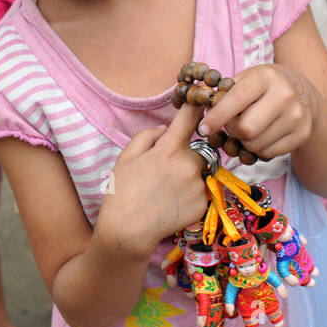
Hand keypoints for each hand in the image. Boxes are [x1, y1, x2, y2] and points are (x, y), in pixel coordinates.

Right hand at [95, 103, 209, 259]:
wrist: (128, 231)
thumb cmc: (122, 191)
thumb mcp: (127, 156)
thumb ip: (149, 136)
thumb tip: (166, 130)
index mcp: (170, 149)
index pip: (190, 118)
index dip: (198, 105)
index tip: (204, 96)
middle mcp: (189, 165)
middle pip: (202, 149)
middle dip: (190, 154)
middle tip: (168, 170)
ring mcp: (198, 186)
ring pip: (201, 172)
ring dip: (190, 175)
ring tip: (167, 190)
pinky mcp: (203, 204)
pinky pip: (201, 191)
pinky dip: (191, 194)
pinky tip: (172, 204)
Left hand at [199, 64, 318, 158]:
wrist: (303, 93)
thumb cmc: (264, 86)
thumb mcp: (247, 79)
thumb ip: (225, 93)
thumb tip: (198, 107)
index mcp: (265, 77)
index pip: (235, 101)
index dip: (216, 117)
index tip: (203, 129)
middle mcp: (284, 95)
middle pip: (246, 129)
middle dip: (232, 131)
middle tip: (231, 126)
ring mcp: (296, 116)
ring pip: (256, 144)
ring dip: (244, 142)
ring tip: (247, 130)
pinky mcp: (302, 133)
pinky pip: (269, 153)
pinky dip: (258, 149)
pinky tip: (261, 136)